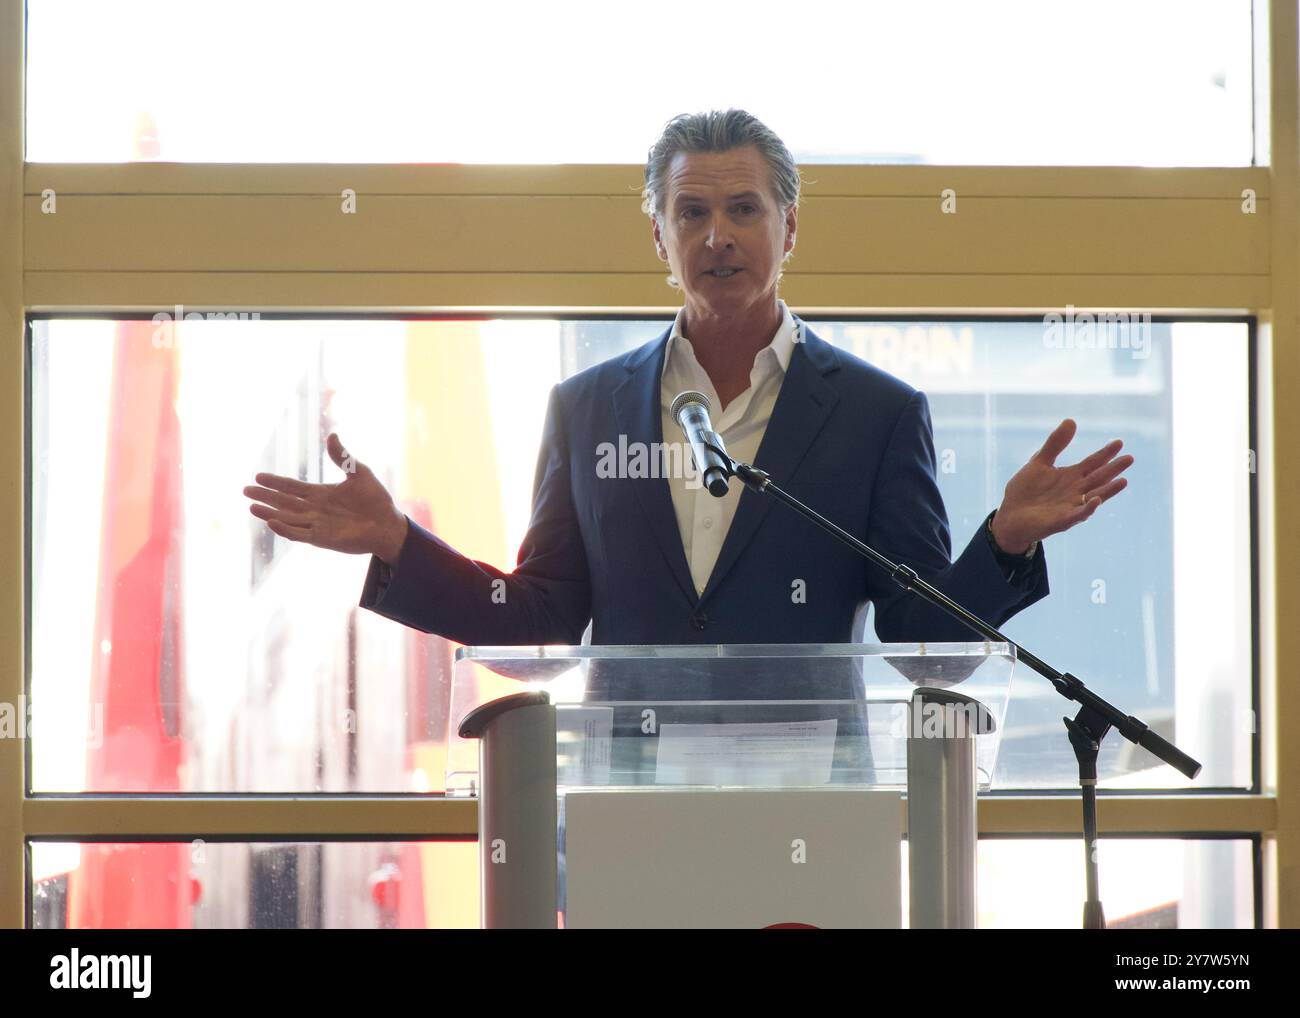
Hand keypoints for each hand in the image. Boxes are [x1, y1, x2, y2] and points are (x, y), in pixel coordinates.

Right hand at [243, 433, 407, 562]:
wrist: (388, 523)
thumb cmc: (376, 499)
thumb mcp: (359, 473)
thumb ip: (343, 457)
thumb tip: (332, 435)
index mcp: (320, 494)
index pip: (292, 487)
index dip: (275, 482)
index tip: (258, 476)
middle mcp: (314, 509)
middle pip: (284, 501)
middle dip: (265, 496)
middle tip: (245, 490)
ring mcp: (316, 524)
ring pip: (287, 518)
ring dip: (270, 512)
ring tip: (252, 506)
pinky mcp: (322, 539)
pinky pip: (299, 534)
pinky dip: (285, 529)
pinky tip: (272, 521)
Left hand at [990, 419, 1132, 554]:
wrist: (1008, 516)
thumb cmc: (1025, 490)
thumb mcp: (1039, 462)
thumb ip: (1055, 444)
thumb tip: (1071, 421)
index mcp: (1071, 477)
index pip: (1092, 463)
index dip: (1106, 453)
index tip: (1119, 442)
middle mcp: (1075, 491)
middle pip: (1098, 478)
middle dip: (1113, 469)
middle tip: (1129, 458)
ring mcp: (1070, 507)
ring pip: (1094, 498)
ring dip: (1108, 490)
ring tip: (1123, 480)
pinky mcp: (1061, 521)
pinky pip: (1077, 515)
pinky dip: (1087, 509)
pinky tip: (1095, 500)